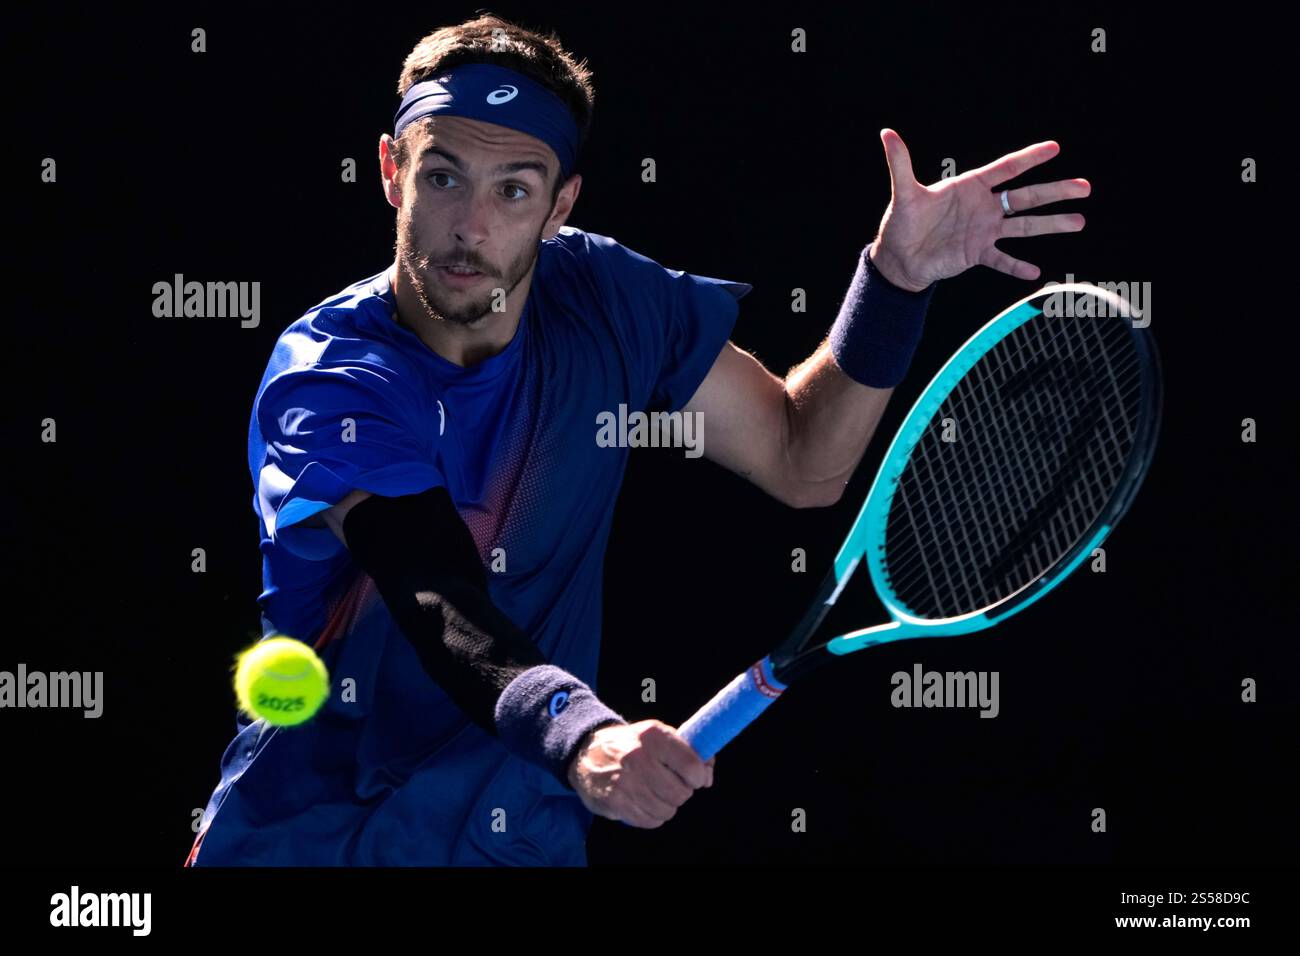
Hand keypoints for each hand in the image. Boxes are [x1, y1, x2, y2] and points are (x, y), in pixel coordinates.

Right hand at [567, 720, 715, 827]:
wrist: (586, 753)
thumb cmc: (632, 744)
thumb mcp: (657, 735)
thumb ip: (687, 750)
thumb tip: (709, 774)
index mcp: (654, 736)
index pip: (692, 765)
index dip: (700, 776)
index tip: (698, 778)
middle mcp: (639, 757)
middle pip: (681, 793)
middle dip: (682, 792)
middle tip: (673, 785)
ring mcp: (626, 781)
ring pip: (667, 810)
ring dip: (667, 806)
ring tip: (657, 793)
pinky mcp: (615, 802)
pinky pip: (650, 821)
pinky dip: (652, 816)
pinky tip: (645, 802)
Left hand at [869, 129, 1090, 289]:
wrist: (899, 257)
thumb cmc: (902, 221)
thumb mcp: (903, 192)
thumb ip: (900, 163)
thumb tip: (886, 133)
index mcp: (970, 186)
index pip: (1006, 168)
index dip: (1029, 158)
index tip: (1055, 147)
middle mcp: (983, 207)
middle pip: (1026, 197)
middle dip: (1055, 192)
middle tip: (1085, 187)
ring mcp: (984, 231)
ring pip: (1023, 226)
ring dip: (1051, 225)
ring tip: (1079, 221)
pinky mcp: (977, 254)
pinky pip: (1001, 260)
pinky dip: (1016, 267)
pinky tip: (1036, 272)